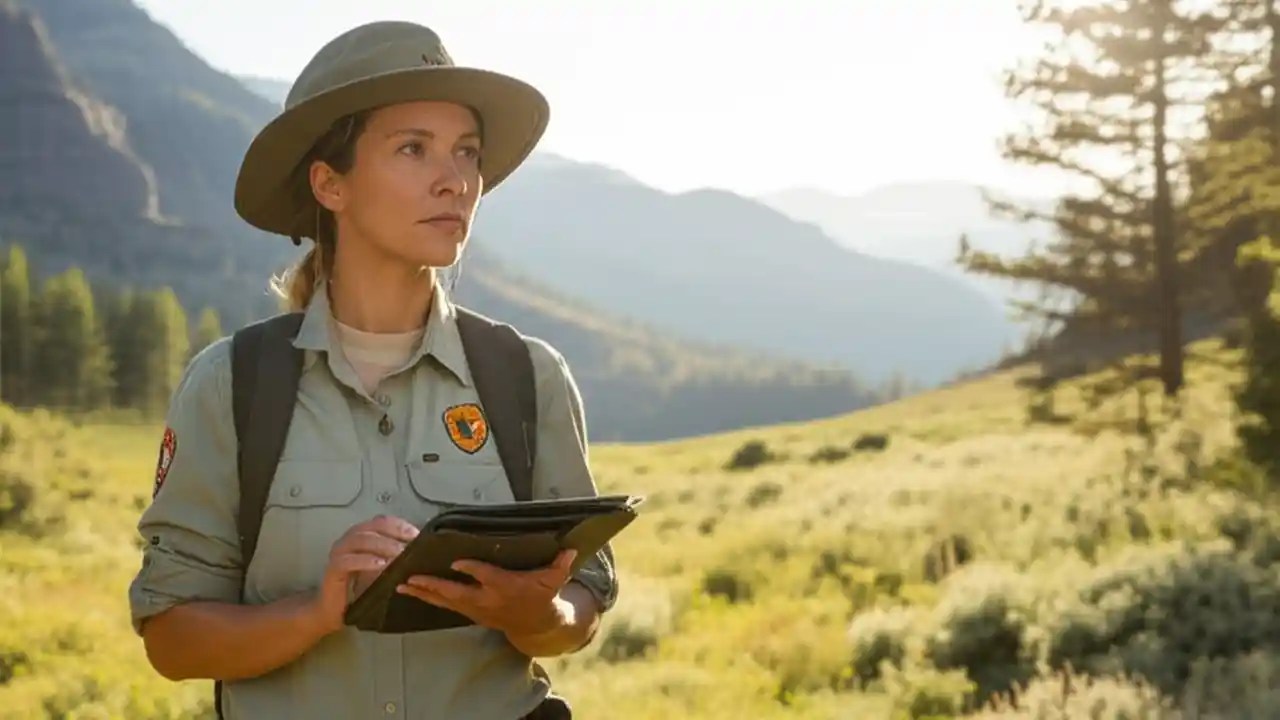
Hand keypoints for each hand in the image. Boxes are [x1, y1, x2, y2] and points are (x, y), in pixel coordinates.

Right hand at [307, 514, 418, 634]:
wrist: (336, 611)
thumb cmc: (362, 588)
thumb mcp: (384, 569)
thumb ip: (397, 557)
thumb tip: (420, 549)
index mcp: (362, 535)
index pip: (382, 521)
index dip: (400, 526)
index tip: (416, 536)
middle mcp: (349, 539)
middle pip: (373, 527)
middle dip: (394, 535)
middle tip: (411, 547)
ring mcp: (339, 552)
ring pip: (360, 540)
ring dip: (382, 545)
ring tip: (398, 555)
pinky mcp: (333, 569)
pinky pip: (348, 560)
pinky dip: (365, 561)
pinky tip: (380, 565)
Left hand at [395, 549, 577, 637]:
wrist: (536, 624)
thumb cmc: (542, 595)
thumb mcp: (554, 580)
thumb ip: (561, 564)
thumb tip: (571, 549)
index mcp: (505, 586)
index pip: (486, 577)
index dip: (471, 570)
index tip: (456, 562)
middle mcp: (487, 599)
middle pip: (456, 593)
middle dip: (433, 586)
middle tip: (411, 578)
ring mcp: (476, 608)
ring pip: (445, 601)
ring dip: (423, 593)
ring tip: (401, 586)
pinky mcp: (470, 612)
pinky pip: (445, 605)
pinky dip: (428, 598)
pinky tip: (412, 592)